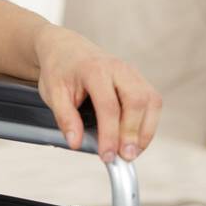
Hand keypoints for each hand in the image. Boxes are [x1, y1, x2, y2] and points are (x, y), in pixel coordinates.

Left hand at [33, 24, 162, 163]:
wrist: (65, 48)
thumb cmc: (60, 70)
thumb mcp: (53, 93)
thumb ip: (65, 118)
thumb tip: (75, 143)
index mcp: (94, 69)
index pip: (108, 105)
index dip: (110, 134)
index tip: (106, 156)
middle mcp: (118, 68)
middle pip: (137, 101)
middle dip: (133, 133)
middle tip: (124, 157)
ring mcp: (132, 72)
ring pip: (151, 101)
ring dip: (145, 131)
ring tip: (131, 152)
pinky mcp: (139, 79)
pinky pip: (153, 102)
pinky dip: (148, 123)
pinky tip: (136, 139)